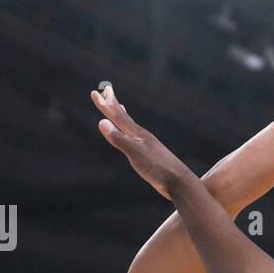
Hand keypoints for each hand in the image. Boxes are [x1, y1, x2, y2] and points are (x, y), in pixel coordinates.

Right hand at [91, 85, 192, 199]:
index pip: (117, 116)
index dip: (105, 105)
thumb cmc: (158, 168)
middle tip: (107, 90)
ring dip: (123, 116)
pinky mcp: (150, 155)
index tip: (94, 92)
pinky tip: (133, 136)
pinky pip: (136, 138)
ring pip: (131, 127)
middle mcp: (142, 136)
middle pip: (125, 117)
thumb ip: (119, 138)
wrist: (179, 182)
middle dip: (113, 104)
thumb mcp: (135, 153)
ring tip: (121, 107)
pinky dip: (130, 133)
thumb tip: (102, 122)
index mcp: (137, 134)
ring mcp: (147, 145)